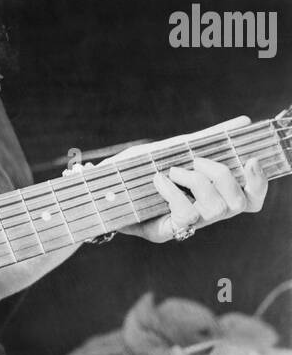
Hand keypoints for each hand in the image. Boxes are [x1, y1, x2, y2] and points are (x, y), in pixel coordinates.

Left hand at [98, 116, 267, 243]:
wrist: (96, 187)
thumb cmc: (137, 167)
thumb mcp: (172, 148)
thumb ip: (206, 139)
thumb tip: (244, 122)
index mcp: (212, 195)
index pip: (252, 198)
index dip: (259, 182)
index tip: (251, 160)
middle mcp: (204, 213)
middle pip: (240, 202)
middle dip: (221, 175)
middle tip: (195, 161)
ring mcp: (185, 225)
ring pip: (217, 209)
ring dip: (197, 182)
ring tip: (172, 171)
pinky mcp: (165, 232)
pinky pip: (187, 215)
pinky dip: (175, 192)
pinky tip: (159, 181)